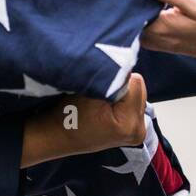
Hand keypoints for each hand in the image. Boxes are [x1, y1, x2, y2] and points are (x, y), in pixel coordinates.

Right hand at [20, 73, 147, 167]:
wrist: (56, 135)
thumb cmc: (68, 114)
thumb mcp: (90, 90)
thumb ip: (113, 76)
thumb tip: (126, 60)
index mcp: (130, 124)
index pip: (136, 82)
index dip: (116, 79)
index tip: (98, 88)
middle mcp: (139, 131)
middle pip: (139, 88)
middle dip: (122, 86)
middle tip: (98, 96)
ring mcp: (137, 132)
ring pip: (136, 95)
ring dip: (122, 94)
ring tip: (100, 103)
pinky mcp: (132, 130)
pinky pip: (133, 104)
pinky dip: (121, 102)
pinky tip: (106, 109)